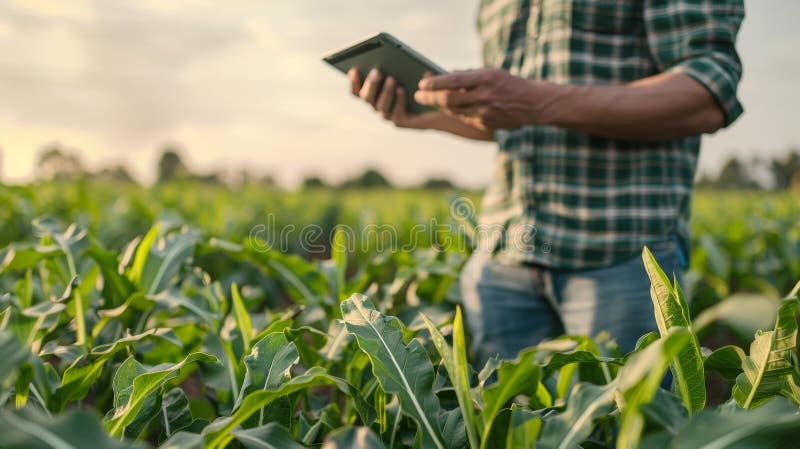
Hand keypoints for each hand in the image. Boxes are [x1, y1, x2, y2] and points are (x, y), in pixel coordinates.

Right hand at [348, 68, 440, 128]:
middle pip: (366, 97)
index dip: (353, 81)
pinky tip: (401, 90)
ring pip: (380, 106)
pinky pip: (396, 114)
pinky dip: (398, 101)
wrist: (433, 100)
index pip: (356, 90)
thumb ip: (395, 64)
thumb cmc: (415, 80)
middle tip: (377, 71)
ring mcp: (388, 114)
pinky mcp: (401, 121)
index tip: (354, 69)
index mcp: (372, 92)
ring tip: (392, 79)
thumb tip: (389, 58)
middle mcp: (377, 104)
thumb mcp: (406, 68)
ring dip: (385, 92)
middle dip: (370, 84)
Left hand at [414, 68, 554, 130]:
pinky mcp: (486, 125)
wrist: (534, 104)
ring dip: (440, 106)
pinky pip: (464, 119)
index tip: (422, 83)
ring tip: (429, 100)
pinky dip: (455, 113)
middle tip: (418, 95)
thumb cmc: (509, 84)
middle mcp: (485, 96)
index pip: (454, 80)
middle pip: (449, 99)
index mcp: (486, 78)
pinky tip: (448, 108)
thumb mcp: (491, 73)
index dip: (435, 83)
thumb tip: (443, 77)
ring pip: (454, 111)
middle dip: (430, 98)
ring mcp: (486, 112)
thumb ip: (469, 76)